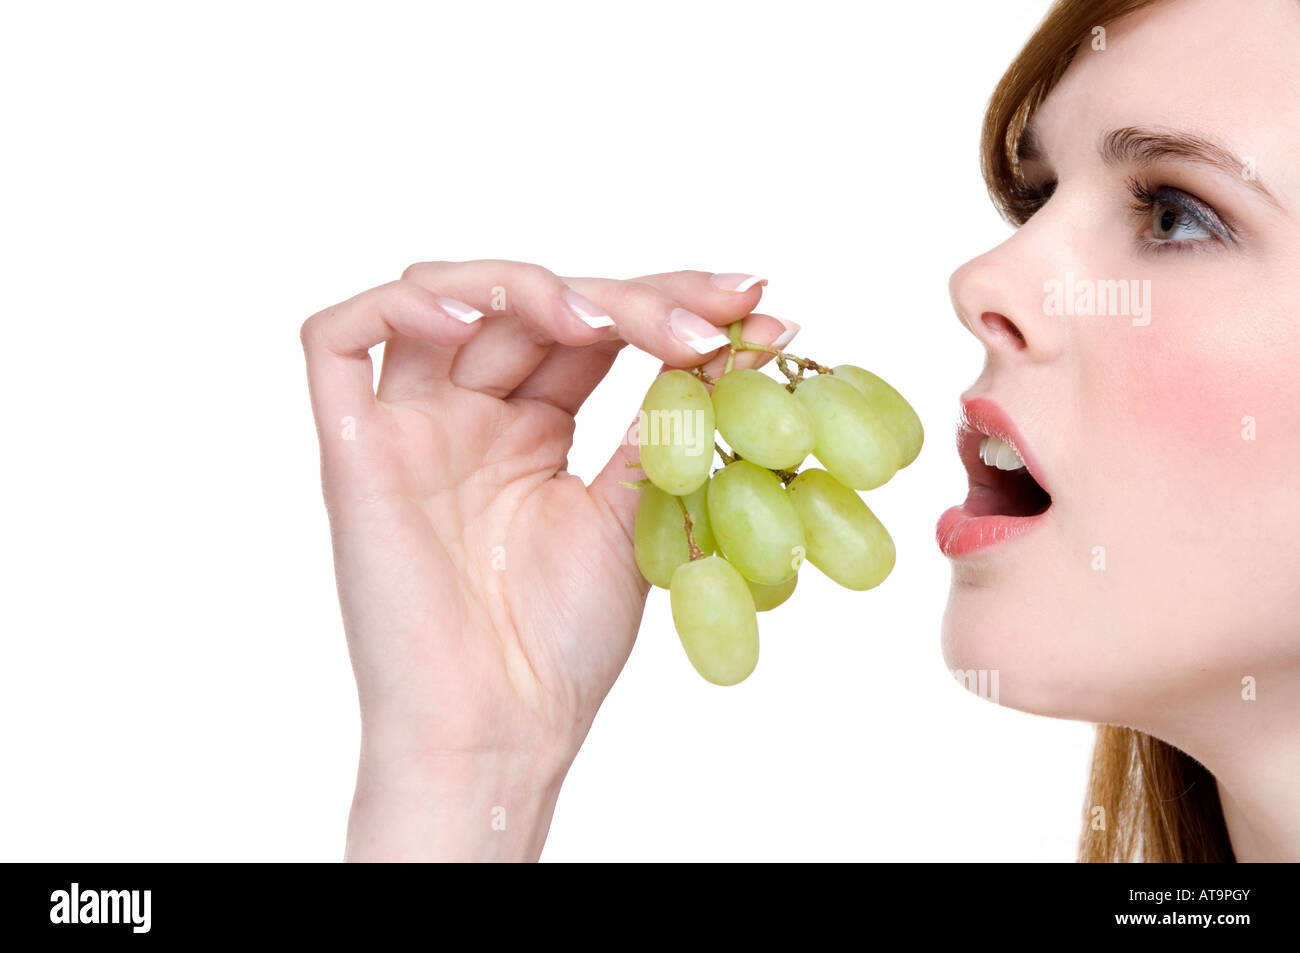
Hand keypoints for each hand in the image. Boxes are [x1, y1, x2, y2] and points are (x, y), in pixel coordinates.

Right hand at [301, 260, 790, 859]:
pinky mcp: (353, 449)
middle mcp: (466, 416)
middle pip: (533, 304)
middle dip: (630, 296)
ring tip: (606, 325)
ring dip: (531, 288)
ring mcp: (409, 427)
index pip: (591, 331)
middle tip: (715, 314)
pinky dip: (403, 307)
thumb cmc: (555, 645)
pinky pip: (338, 341)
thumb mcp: (631, 519)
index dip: (668, 304)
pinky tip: (474, 320)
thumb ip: (657, 432)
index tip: (756, 306)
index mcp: (527, 431)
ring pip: (442, 295)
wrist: (498, 729)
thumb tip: (726, 351)